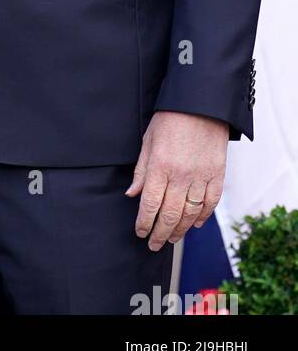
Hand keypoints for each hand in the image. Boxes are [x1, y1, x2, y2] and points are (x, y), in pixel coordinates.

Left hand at [126, 111, 228, 249]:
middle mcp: (181, 176)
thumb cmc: (170, 119)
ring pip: (190, 213)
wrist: (201, 105)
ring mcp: (201, 177)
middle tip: (154, 244)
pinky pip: (210, 203)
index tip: (140, 233)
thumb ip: (141, 170)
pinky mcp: (217, 175)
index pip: (150, 204)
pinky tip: (194, 224)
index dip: (144, 222)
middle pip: (169, 214)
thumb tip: (132, 194)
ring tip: (171, 239)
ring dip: (180, 230)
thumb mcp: (148, 141)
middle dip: (160, 233)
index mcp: (160, 166)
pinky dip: (202, 216)